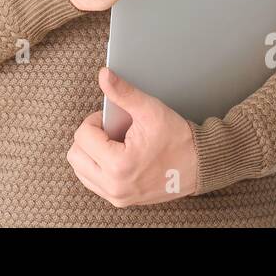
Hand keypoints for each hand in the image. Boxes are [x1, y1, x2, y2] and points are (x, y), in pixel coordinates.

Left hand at [67, 66, 199, 206]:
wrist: (200, 164)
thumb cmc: (178, 138)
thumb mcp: (150, 110)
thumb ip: (123, 92)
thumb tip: (103, 75)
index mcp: (118, 165)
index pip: (82, 136)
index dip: (95, 121)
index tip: (113, 119)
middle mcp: (114, 187)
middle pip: (75, 155)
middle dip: (89, 137)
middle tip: (112, 130)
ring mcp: (116, 197)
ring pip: (80, 169)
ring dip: (91, 152)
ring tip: (115, 143)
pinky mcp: (120, 200)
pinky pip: (92, 181)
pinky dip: (97, 166)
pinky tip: (116, 155)